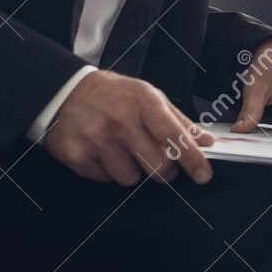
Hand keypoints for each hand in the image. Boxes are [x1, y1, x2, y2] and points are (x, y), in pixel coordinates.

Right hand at [43, 70, 213, 185]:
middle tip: (161, 163)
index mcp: (144, 102)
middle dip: (165, 171)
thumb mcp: (149, 96)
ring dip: (133, 170)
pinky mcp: (77, 155)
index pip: (175, 137)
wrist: (66, 92)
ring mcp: (96, 139)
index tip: (203, 175)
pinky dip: (109, 171)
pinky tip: (104, 151)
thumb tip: (206, 141)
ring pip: (130, 178)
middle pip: (157, 166)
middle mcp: (120, 120)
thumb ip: (179, 121)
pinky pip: (105, 179)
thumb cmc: (113, 95)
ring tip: (124, 150)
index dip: (192, 159)